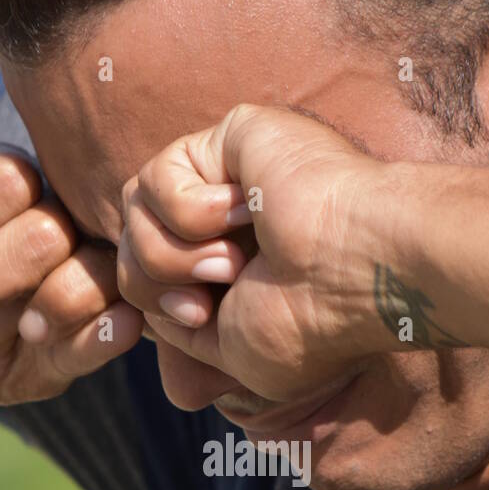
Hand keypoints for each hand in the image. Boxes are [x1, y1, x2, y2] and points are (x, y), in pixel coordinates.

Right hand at [0, 118, 142, 403]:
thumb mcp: (14, 373)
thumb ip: (75, 354)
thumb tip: (128, 323)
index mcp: (85, 263)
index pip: (108, 271)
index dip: (62, 307)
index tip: (26, 332)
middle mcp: (55, 209)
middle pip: (49, 232)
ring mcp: (4, 169)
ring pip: (6, 181)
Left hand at [118, 104, 408, 401]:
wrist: (359, 275)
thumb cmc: (313, 324)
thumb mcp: (231, 352)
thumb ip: (178, 325)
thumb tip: (145, 301)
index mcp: (230, 266)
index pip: (146, 276)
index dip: (152, 304)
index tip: (200, 318)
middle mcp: (225, 219)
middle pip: (130, 245)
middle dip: (156, 282)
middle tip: (212, 295)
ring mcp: (225, 175)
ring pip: (134, 212)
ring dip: (175, 253)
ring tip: (233, 262)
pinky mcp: (228, 137)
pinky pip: (156, 178)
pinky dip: (189, 211)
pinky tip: (246, 210)